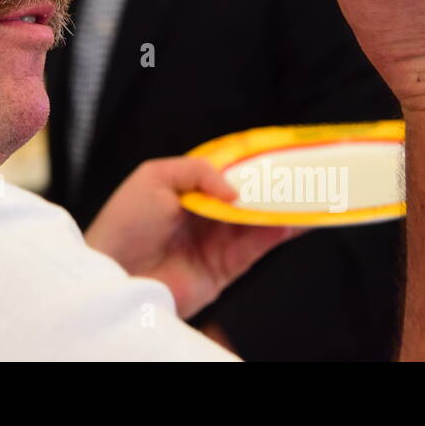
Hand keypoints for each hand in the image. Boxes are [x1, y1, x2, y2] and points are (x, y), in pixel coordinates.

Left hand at [84, 156, 303, 319]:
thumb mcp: (155, 177)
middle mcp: (205, 215)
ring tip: (310, 193)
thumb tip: (236, 190)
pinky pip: (256, 248)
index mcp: (187, 189)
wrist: (115, 273)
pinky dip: (276, 234)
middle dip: (274, 186)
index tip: (278, 152)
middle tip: (304, 173)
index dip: (251, 165)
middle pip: (247, 197)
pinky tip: (293, 220)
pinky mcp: (223, 268)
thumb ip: (198, 171)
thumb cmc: (126, 223)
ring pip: (258, 221)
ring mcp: (216, 241)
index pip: (227, 173)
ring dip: (282, 209)